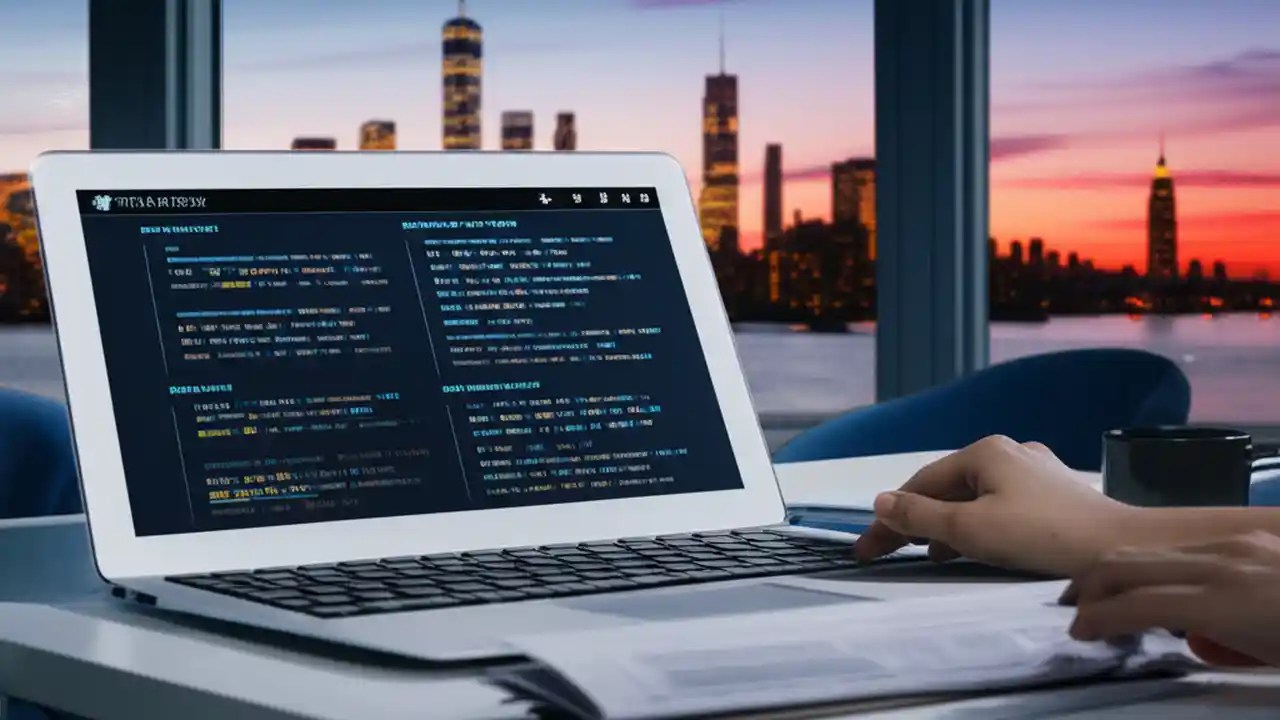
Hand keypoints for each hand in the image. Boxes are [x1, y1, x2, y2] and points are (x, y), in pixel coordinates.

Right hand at [853, 435, 1135, 575]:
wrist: (1118, 548)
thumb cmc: (1039, 534)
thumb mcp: (969, 529)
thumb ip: (920, 517)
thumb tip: (881, 502)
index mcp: (984, 452)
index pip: (922, 484)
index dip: (890, 517)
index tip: (867, 548)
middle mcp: (1010, 452)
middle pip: (949, 487)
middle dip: (916, 519)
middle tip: (889, 551)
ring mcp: (1037, 472)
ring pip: (976, 497)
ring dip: (947, 523)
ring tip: (929, 552)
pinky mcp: (1057, 495)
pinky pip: (1002, 505)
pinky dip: (979, 524)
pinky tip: (978, 545)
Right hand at [1063, 531, 1279, 666]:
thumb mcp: (1271, 660)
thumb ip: (1223, 647)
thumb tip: (1193, 637)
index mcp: (1226, 602)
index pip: (1138, 603)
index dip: (1098, 617)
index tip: (1078, 632)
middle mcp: (1220, 563)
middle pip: (1129, 563)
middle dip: (1090, 585)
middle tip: (1073, 607)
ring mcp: (1233, 542)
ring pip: (1152, 548)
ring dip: (1118, 570)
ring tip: (1104, 592)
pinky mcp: (1246, 535)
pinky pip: (1185, 546)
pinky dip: (1155, 564)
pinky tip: (1158, 581)